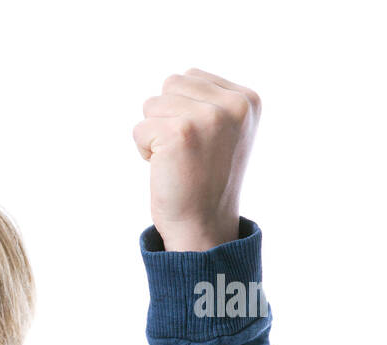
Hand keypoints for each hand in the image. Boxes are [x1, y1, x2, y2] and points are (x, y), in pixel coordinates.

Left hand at [133, 68, 260, 250]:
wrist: (204, 224)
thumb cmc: (206, 179)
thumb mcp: (225, 132)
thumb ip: (211, 100)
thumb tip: (178, 78)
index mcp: (248, 99)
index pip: (191, 77)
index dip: (183, 110)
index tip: (200, 143)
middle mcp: (233, 104)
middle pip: (170, 85)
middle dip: (166, 117)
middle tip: (185, 152)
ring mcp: (208, 117)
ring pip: (152, 104)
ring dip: (154, 133)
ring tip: (177, 160)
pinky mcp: (180, 133)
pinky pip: (139, 129)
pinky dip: (143, 150)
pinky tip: (165, 169)